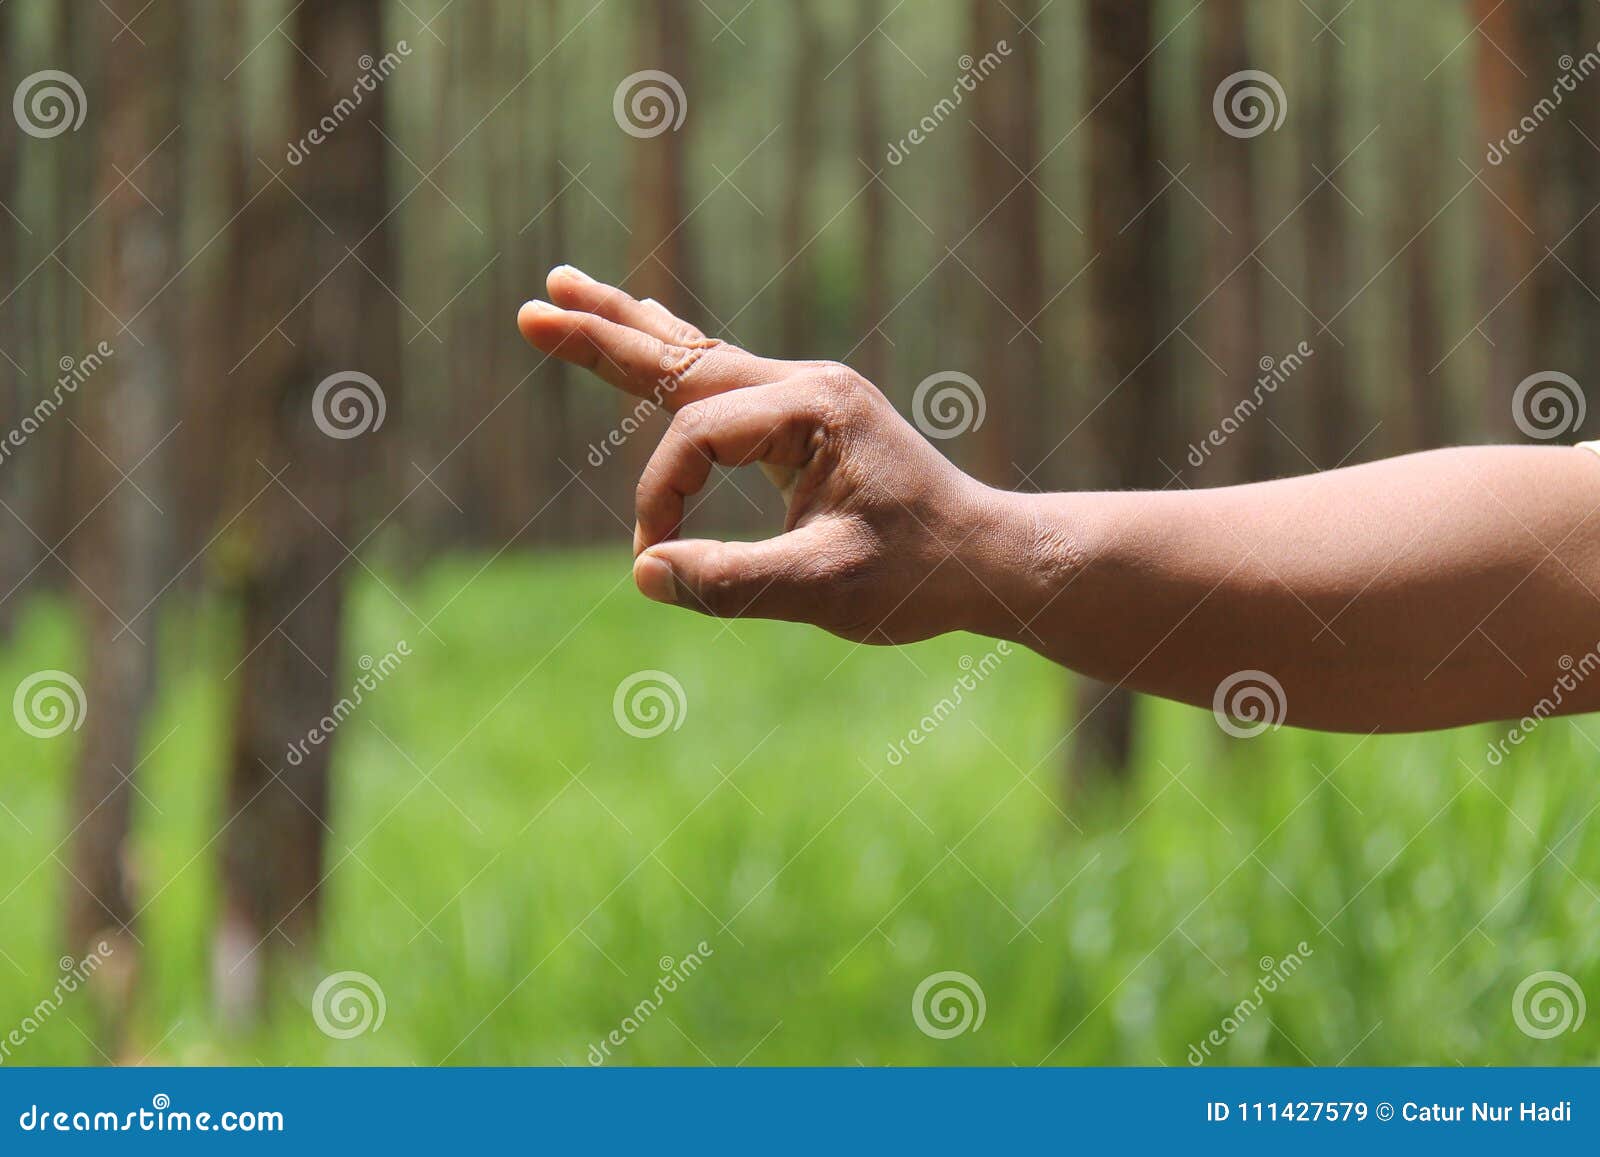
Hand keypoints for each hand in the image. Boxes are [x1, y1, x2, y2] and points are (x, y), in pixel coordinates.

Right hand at [517, 266, 1040, 644]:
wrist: (988, 560)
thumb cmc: (920, 576)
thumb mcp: (827, 590)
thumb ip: (735, 582)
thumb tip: (647, 573)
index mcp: (813, 409)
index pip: (697, 438)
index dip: (662, 499)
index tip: (655, 559)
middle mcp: (807, 385)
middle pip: (684, 356)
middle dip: (605, 336)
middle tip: (533, 307)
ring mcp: (808, 395)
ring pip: (699, 356)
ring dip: (631, 330)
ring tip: (567, 290)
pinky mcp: (807, 418)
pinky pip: (724, 379)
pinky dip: (676, 358)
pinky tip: (650, 332)